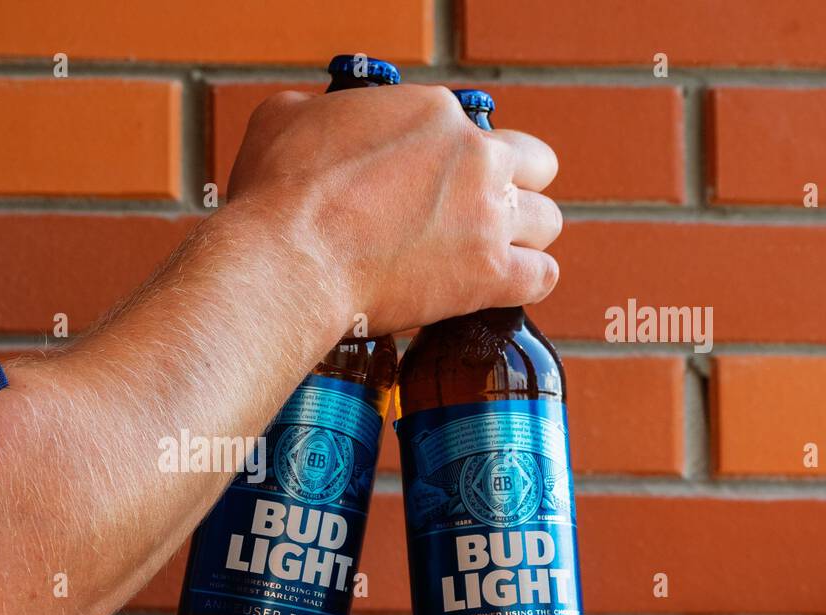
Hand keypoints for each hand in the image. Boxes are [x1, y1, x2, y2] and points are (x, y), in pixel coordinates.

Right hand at [227, 84, 561, 340]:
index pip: (475, 131)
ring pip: (548, 222)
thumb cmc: (277, 195)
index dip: (457, 163)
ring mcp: (488, 216)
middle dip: (513, 190)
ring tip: (490, 258)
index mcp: (433, 114)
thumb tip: (312, 124)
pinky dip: (525, 283)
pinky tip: (501, 290)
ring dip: (524, 239)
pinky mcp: (489, 274)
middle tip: (479, 217)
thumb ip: (315, 114)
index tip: (434, 188)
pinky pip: (542, 277)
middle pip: (535, 166)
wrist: (288, 260)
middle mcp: (475, 156)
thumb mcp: (283, 119)